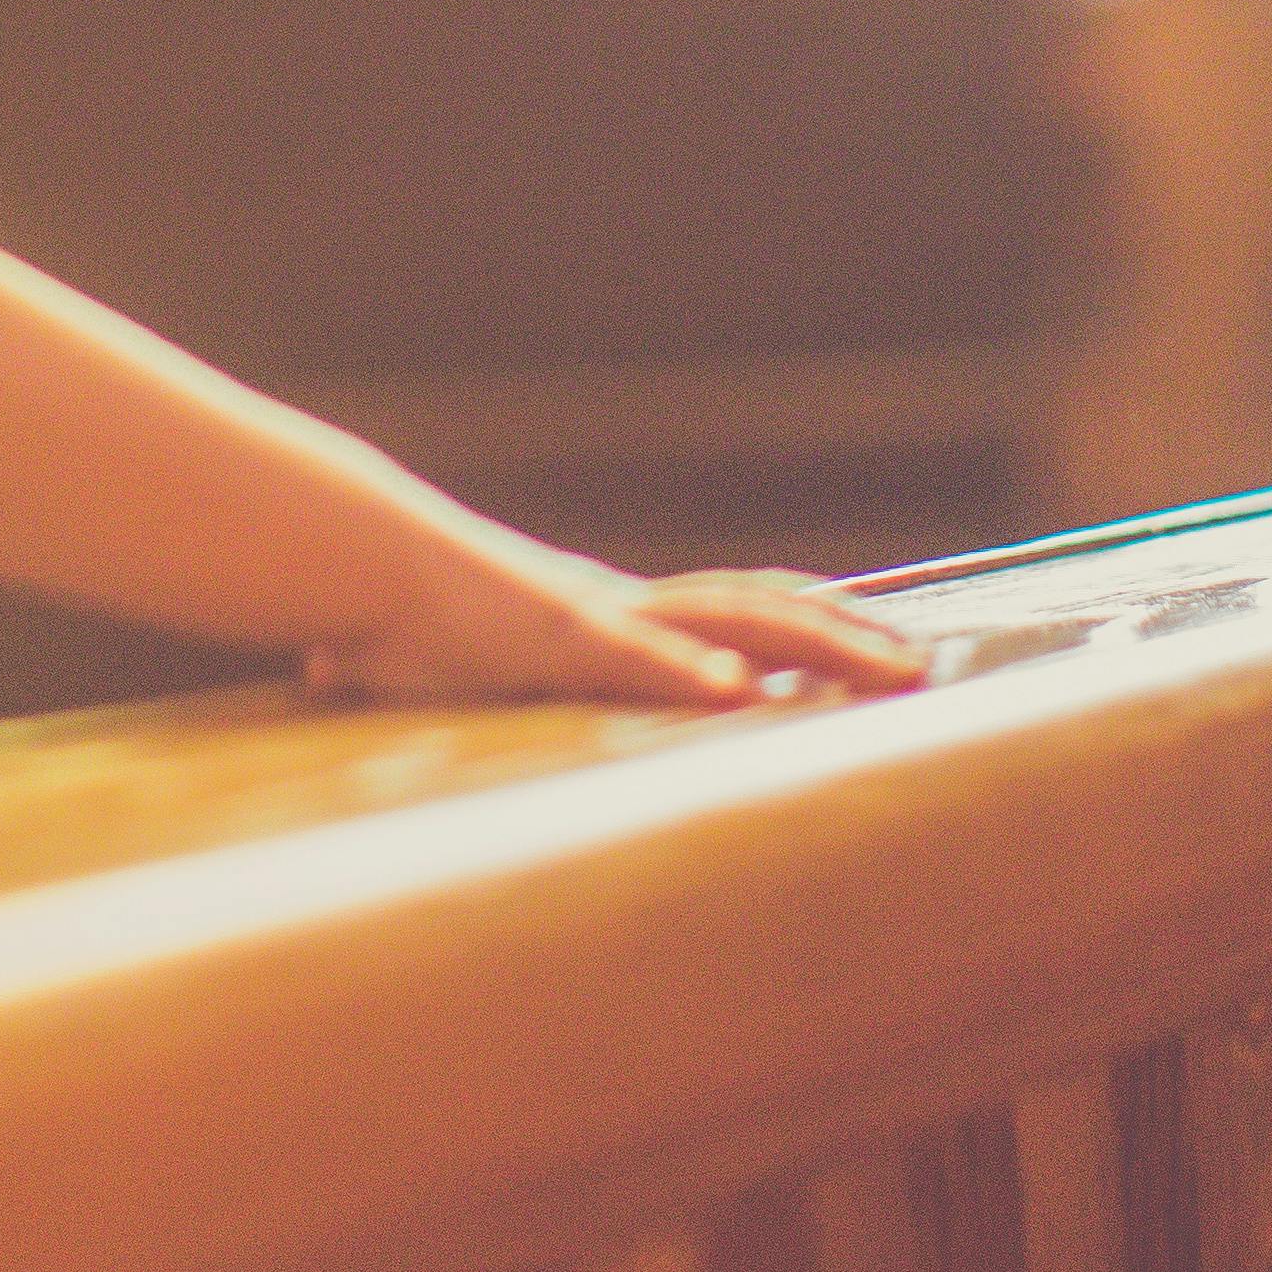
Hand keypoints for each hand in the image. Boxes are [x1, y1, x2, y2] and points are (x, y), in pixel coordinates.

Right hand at [305, 536, 933, 712]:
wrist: (351, 560)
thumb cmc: (396, 615)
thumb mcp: (463, 670)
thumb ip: (494, 694)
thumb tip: (418, 711)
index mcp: (610, 617)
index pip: (731, 608)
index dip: (804, 623)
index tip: (872, 643)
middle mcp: (622, 606)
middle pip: (759, 608)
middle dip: (845, 635)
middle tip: (921, 667)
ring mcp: (599, 617)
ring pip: (732, 622)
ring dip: (816, 645)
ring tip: (886, 672)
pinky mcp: (557, 637)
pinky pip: (637, 657)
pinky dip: (690, 673)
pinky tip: (741, 692)